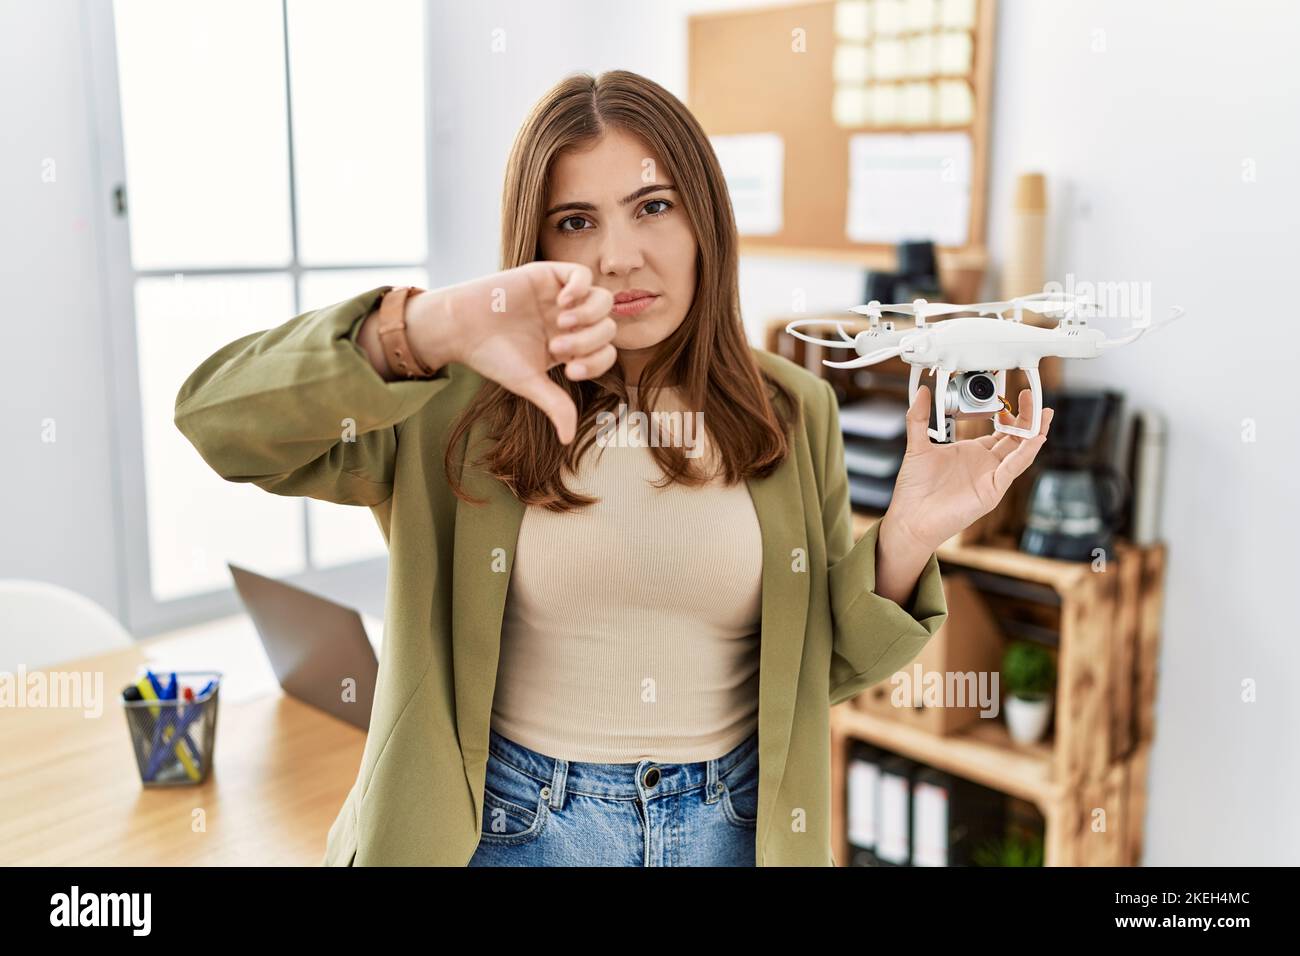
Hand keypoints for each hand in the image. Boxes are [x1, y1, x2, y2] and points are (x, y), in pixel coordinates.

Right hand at [407, 261, 616, 443]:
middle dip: (587, 341)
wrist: (461, 328)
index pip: (605, 353)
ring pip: (603, 300)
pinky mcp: (548, 275)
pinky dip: (580, 287)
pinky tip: (563, 301)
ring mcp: (561, 297)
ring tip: (562, 322)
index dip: (597, 363)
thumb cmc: (492, 356)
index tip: (570, 371)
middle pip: (608, 328)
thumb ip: (554, 404)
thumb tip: (570, 438)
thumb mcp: (528, 382)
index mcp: (571, 346)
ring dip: (589, 316)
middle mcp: (571, 321)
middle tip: (557, 347)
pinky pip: (582, 274)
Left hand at [883, 385, 1054, 553]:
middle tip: (1033, 396)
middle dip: (1027, 418)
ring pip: (1021, 452)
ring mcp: (991, 478)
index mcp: (972, 454)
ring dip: (1034, 432)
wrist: (910, 518)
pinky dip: (1025, 453)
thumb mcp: (918, 446)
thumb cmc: (915, 490)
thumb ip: (918, 418)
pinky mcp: (992, 490)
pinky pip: (1013, 468)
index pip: (1000, 431)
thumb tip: (921, 392)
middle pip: (1016, 438)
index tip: (1015, 395)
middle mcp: (985, 465)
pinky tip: (1035, 438)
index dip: (1010, 415)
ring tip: (1044, 413)